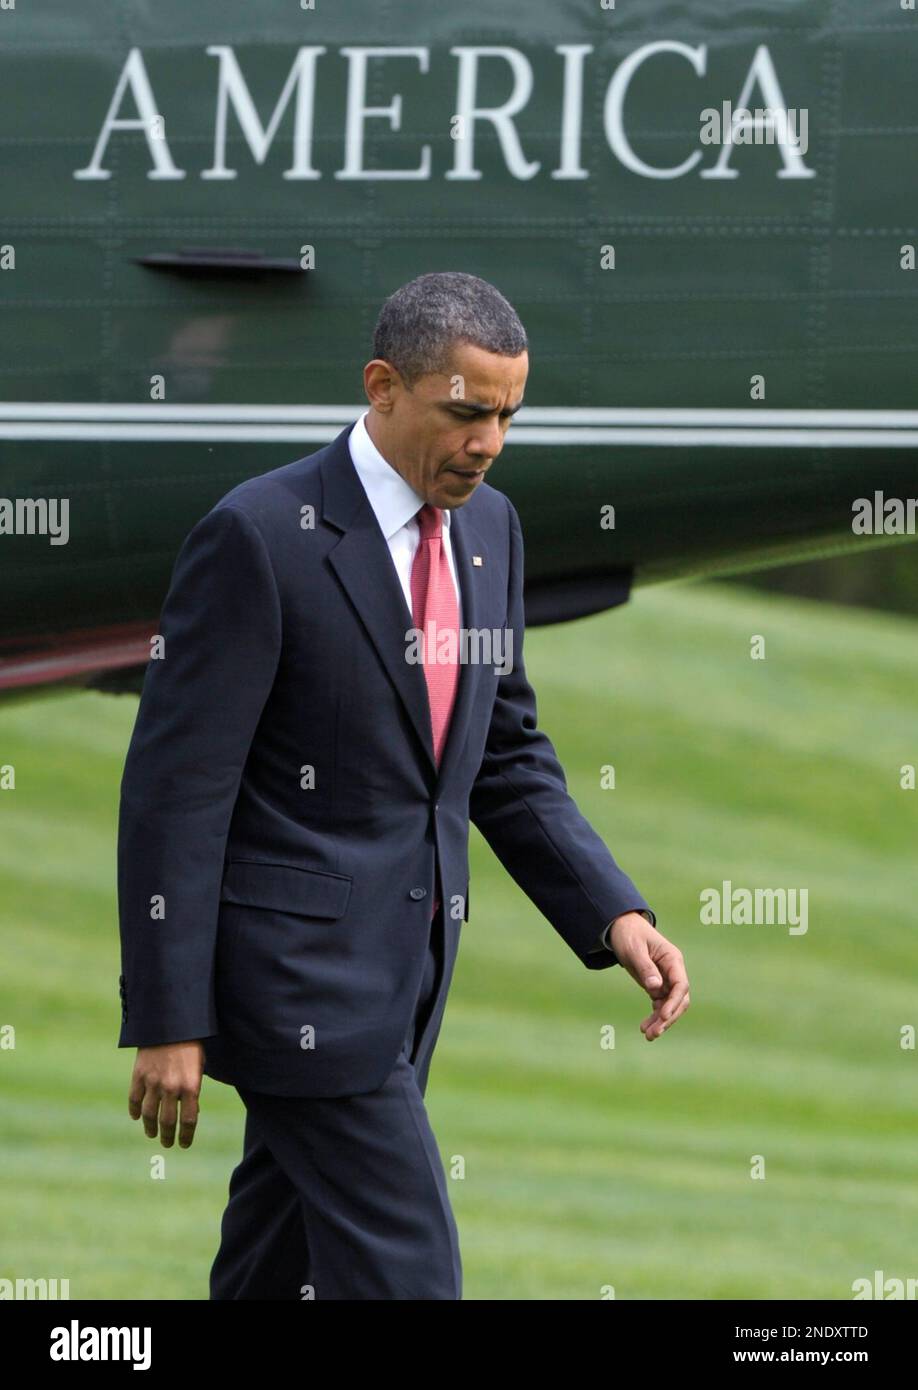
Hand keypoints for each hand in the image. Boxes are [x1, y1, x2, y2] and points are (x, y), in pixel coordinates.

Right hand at [128, 1041, 203, 1147]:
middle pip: (168, 1121)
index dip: (186, 1136)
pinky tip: (136, 1117)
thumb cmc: (190, 1043)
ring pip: (149, 1114)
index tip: (184, 1144)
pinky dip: (135, 1110)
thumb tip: (190, 1110)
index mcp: (191, 1086)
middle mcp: (171, 1088)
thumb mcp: (199, 1066)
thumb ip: (193, 1089)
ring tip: (152, 1134)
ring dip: (150, 1127)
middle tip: (168, 1143)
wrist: (170, 1022)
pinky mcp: (139, 1075)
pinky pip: (134, 1099)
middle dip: (168, 1136)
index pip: (189, 1120)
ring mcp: (153, 1082)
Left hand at [608, 912, 689, 1040]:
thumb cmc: (628, 935)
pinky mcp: (656, 985)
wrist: (620, 927)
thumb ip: (645, 968)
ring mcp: (666, 979)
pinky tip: (645, 1027)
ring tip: (647, 1035)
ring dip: (661, 1021)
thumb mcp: (634, 950)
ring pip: (670, 1005)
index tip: (664, 1017)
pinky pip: (660, 1004)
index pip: (681, 985)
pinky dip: (654, 1016)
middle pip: (679, 999)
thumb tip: (656, 989)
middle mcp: (673, 971)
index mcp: (672, 959)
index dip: (674, 1003)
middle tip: (653, 1033)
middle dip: (668, 1017)